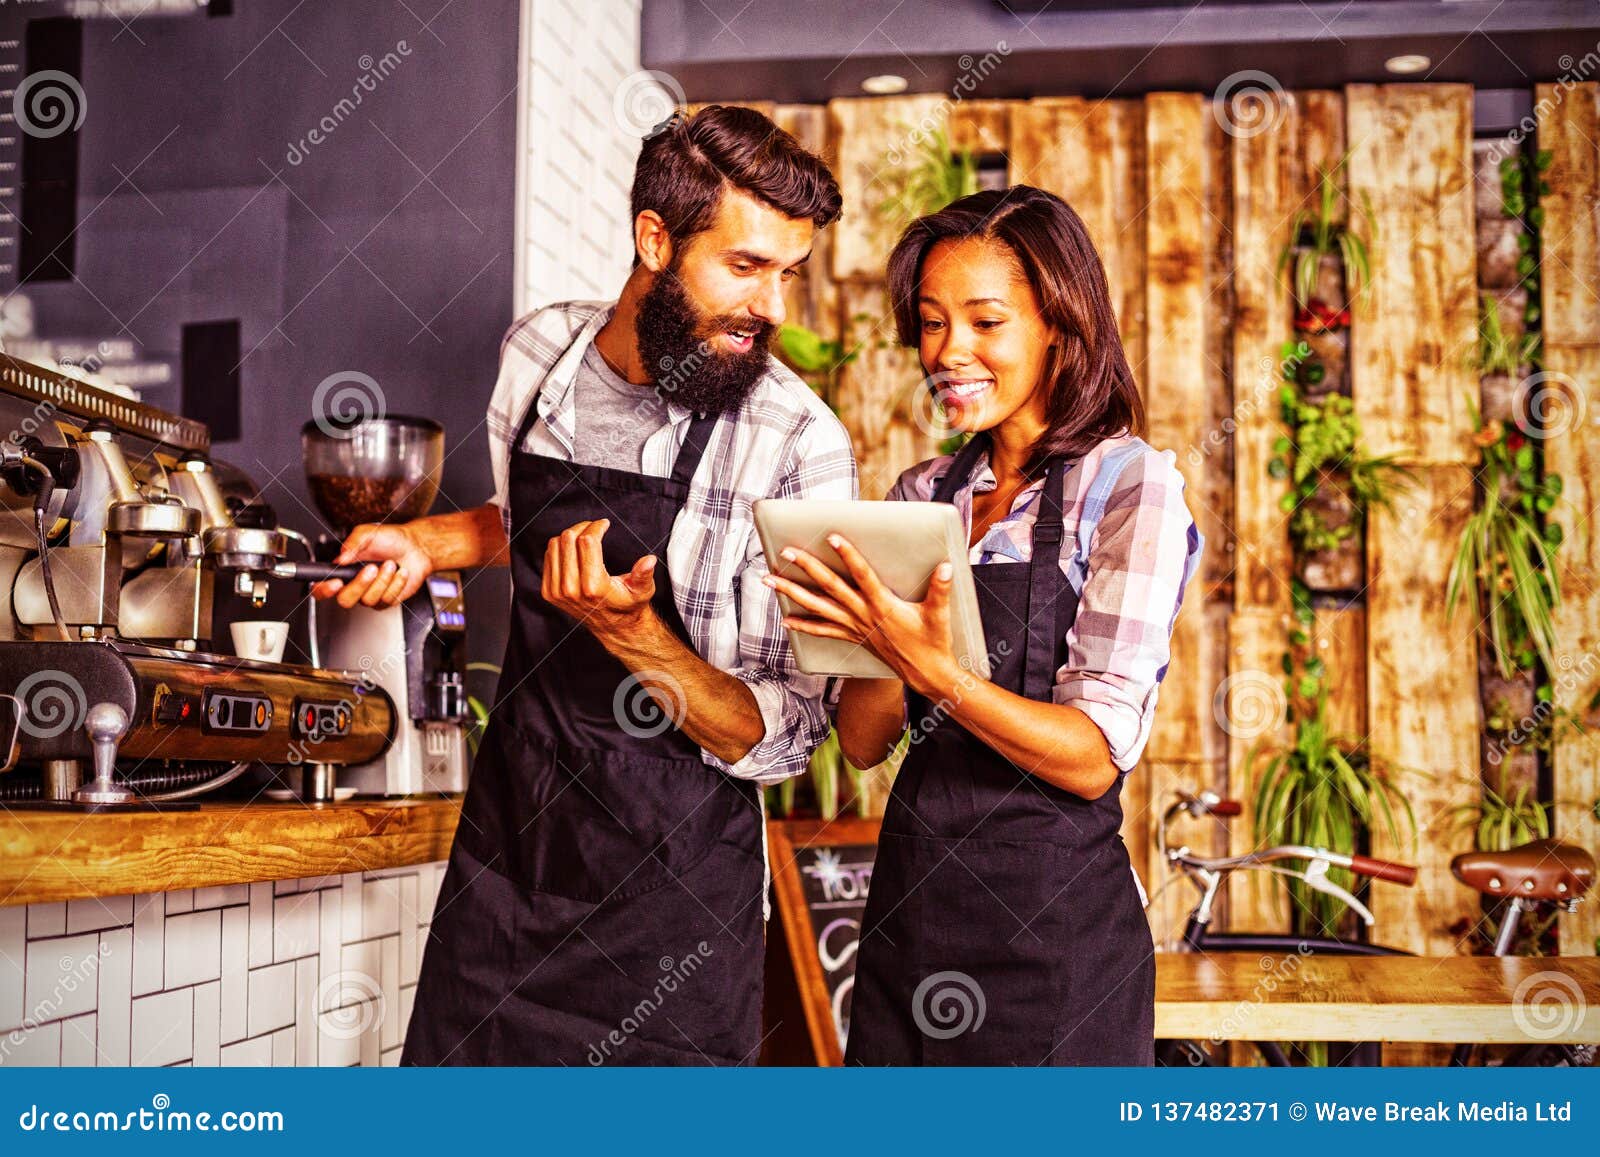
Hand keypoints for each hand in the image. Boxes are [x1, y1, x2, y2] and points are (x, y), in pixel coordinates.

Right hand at [311, 522, 433, 608]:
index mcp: (344, 570)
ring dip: (383, 580)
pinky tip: (400, 572)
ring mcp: (370, 594)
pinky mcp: (386, 600)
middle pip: (345, 600)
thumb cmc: (391, 540)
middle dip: (360, 584)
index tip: (335, 582)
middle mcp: (354, 585)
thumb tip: (340, 558)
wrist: (415, 547)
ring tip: (390, 564)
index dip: (324, 589)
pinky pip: (387, 599)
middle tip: (372, 568)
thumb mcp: (368, 533)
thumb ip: (352, 544)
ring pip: (368, 600)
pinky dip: (396, 583)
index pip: (322, 588)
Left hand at [541, 518, 655, 640]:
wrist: (614, 627)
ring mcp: (557, 591)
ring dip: (570, 536)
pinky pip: (548, 557)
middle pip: (568, 539)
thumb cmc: (628, 605)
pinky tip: (574, 550)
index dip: (596, 526)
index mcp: (594, 586)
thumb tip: (649, 560)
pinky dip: (560, 548)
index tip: (604, 524)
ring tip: (585, 537)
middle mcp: (572, 589)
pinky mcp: (549, 592)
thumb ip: (643, 574)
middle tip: (595, 528)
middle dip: (583, 527)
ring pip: (555, 545)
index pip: (587, 541)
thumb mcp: (642, 590)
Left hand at [762, 534, 959, 697]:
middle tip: (786, 552)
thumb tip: (945, 566)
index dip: (848, 555)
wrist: (926, 673)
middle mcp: (863, 615)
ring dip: (792, 593)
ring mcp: (855, 627)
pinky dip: (803, 626)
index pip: (862, 575)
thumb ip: (941, 589)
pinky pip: (823, 631)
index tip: (832, 537)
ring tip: (769, 580)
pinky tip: (786, 620)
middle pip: (829, 587)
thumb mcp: (939, 615)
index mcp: (883, 605)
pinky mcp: (853, 638)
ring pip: (818, 607)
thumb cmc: (933, 642)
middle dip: (806, 568)